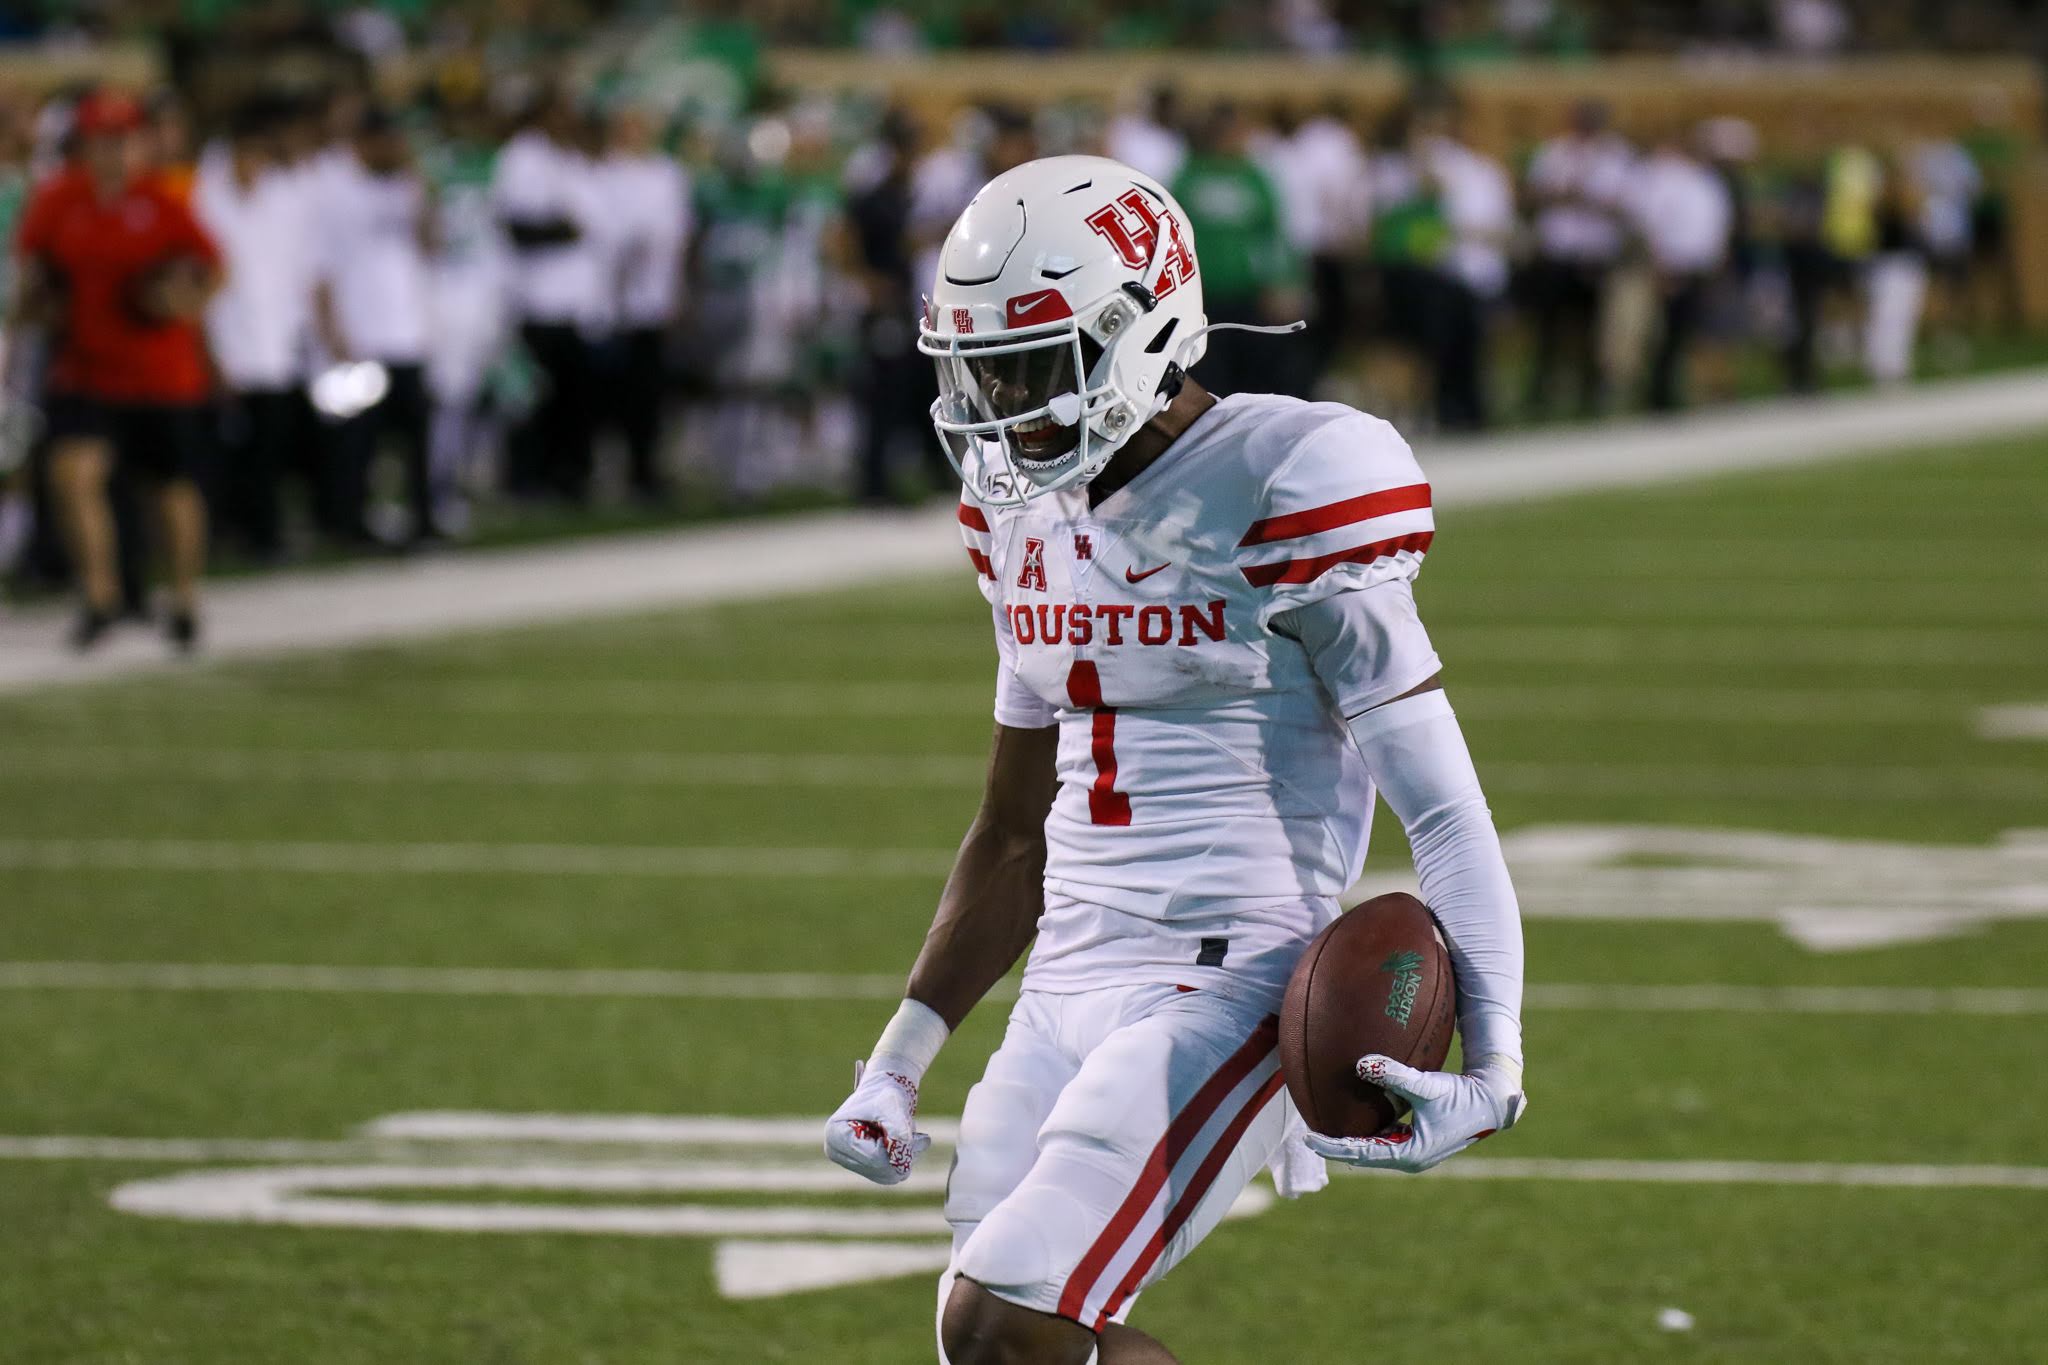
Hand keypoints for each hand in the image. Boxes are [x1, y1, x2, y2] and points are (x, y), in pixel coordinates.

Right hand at [823, 1057, 930, 1184]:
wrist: (884, 1091)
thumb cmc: (885, 1094)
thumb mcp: (892, 1103)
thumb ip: (897, 1121)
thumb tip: (905, 1140)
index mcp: (836, 1135)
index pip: (873, 1157)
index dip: (896, 1148)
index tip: (909, 1132)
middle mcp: (836, 1152)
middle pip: (879, 1169)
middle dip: (903, 1155)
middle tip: (921, 1138)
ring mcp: (847, 1162)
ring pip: (886, 1176)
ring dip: (905, 1158)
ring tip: (913, 1137)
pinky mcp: (861, 1168)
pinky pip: (888, 1176)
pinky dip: (902, 1162)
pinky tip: (906, 1144)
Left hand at [1304, 1055, 1524, 1173]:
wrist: (1492, 1102)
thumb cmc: (1462, 1096)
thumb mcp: (1426, 1085)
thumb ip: (1394, 1075)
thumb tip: (1361, 1063)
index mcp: (1408, 1153)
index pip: (1360, 1152)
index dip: (1332, 1146)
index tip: (1308, 1138)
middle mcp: (1409, 1156)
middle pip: (1362, 1154)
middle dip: (1337, 1145)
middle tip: (1309, 1134)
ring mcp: (1413, 1149)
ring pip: (1373, 1148)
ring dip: (1352, 1139)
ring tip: (1326, 1128)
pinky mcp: (1417, 1139)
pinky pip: (1384, 1138)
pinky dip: (1368, 1130)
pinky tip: (1357, 1115)